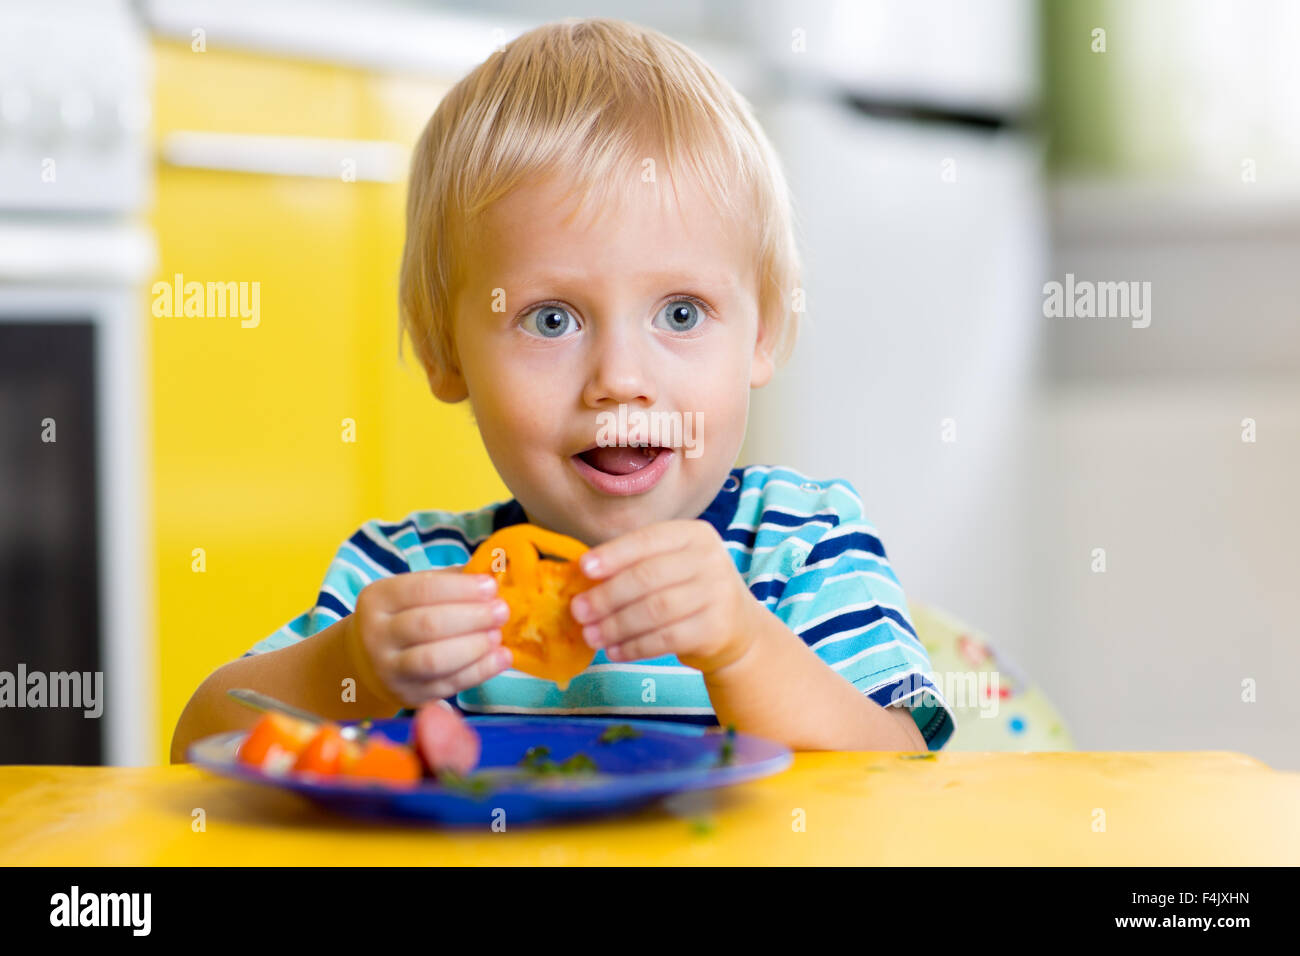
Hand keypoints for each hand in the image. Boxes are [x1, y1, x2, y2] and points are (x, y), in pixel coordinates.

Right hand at [342, 569, 513, 709]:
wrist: (371, 661)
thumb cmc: (405, 615)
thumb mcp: (414, 591)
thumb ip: (450, 581)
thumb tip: (495, 570)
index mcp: (379, 599)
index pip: (422, 590)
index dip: (461, 588)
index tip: (491, 587)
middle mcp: (377, 635)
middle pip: (428, 625)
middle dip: (472, 617)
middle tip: (502, 611)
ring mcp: (390, 670)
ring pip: (434, 660)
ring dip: (475, 646)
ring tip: (498, 634)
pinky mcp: (410, 695)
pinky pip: (449, 685)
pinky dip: (480, 671)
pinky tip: (502, 657)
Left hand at [568, 519, 760, 674]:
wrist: (738, 628)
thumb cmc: (690, 591)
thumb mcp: (672, 566)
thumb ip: (635, 565)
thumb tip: (583, 576)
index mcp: (694, 534)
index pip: (647, 540)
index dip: (613, 554)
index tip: (583, 569)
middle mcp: (710, 559)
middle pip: (647, 577)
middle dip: (607, 596)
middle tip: (578, 611)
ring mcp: (717, 594)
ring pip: (655, 610)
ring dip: (616, 625)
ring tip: (591, 636)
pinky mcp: (717, 628)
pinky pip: (666, 638)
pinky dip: (635, 647)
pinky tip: (615, 651)